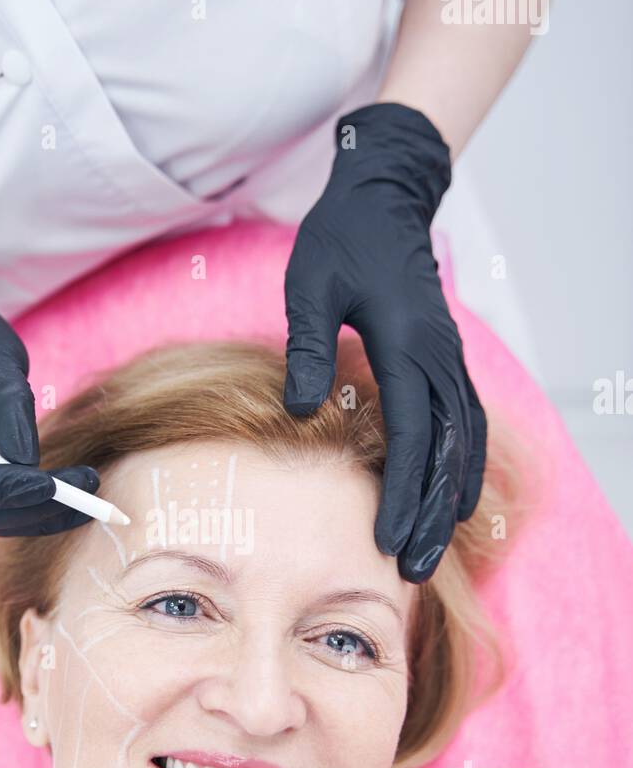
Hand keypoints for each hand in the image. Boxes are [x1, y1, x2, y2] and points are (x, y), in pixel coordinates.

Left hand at [283, 102, 486, 582]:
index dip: (401, 492)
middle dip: (431, 514)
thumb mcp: (309, 286)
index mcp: (405, 345)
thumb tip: (301, 412)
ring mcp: (448, 359)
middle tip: (414, 570)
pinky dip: (464, 468)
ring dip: (450, 501)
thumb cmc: (340, 239)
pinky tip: (454, 500)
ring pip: (464, 444)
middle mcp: (438, 358)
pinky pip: (468, 425)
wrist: (383, 197)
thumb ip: (307, 348)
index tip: (388, 539)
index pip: (411, 435)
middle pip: (446, 453)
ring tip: (434, 551)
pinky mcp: (445, 359)